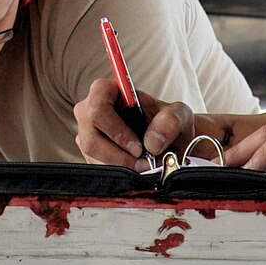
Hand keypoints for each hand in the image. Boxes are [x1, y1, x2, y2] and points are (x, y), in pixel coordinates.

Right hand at [74, 78, 193, 169]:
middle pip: (90, 139)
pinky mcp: (89, 153)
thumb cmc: (168, 122)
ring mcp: (86, 133)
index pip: (97, 110)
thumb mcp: (179, 115)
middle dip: (119, 157)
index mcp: (104, 91)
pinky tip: (134, 168)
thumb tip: (151, 143)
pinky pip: (96, 168)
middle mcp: (88, 111)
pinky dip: (118, 173)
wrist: (167, 142)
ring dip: (120, 167)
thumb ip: (171, 121)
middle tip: (144, 165)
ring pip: (93, 157)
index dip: (116, 132)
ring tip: (144, 167)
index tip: (139, 148)